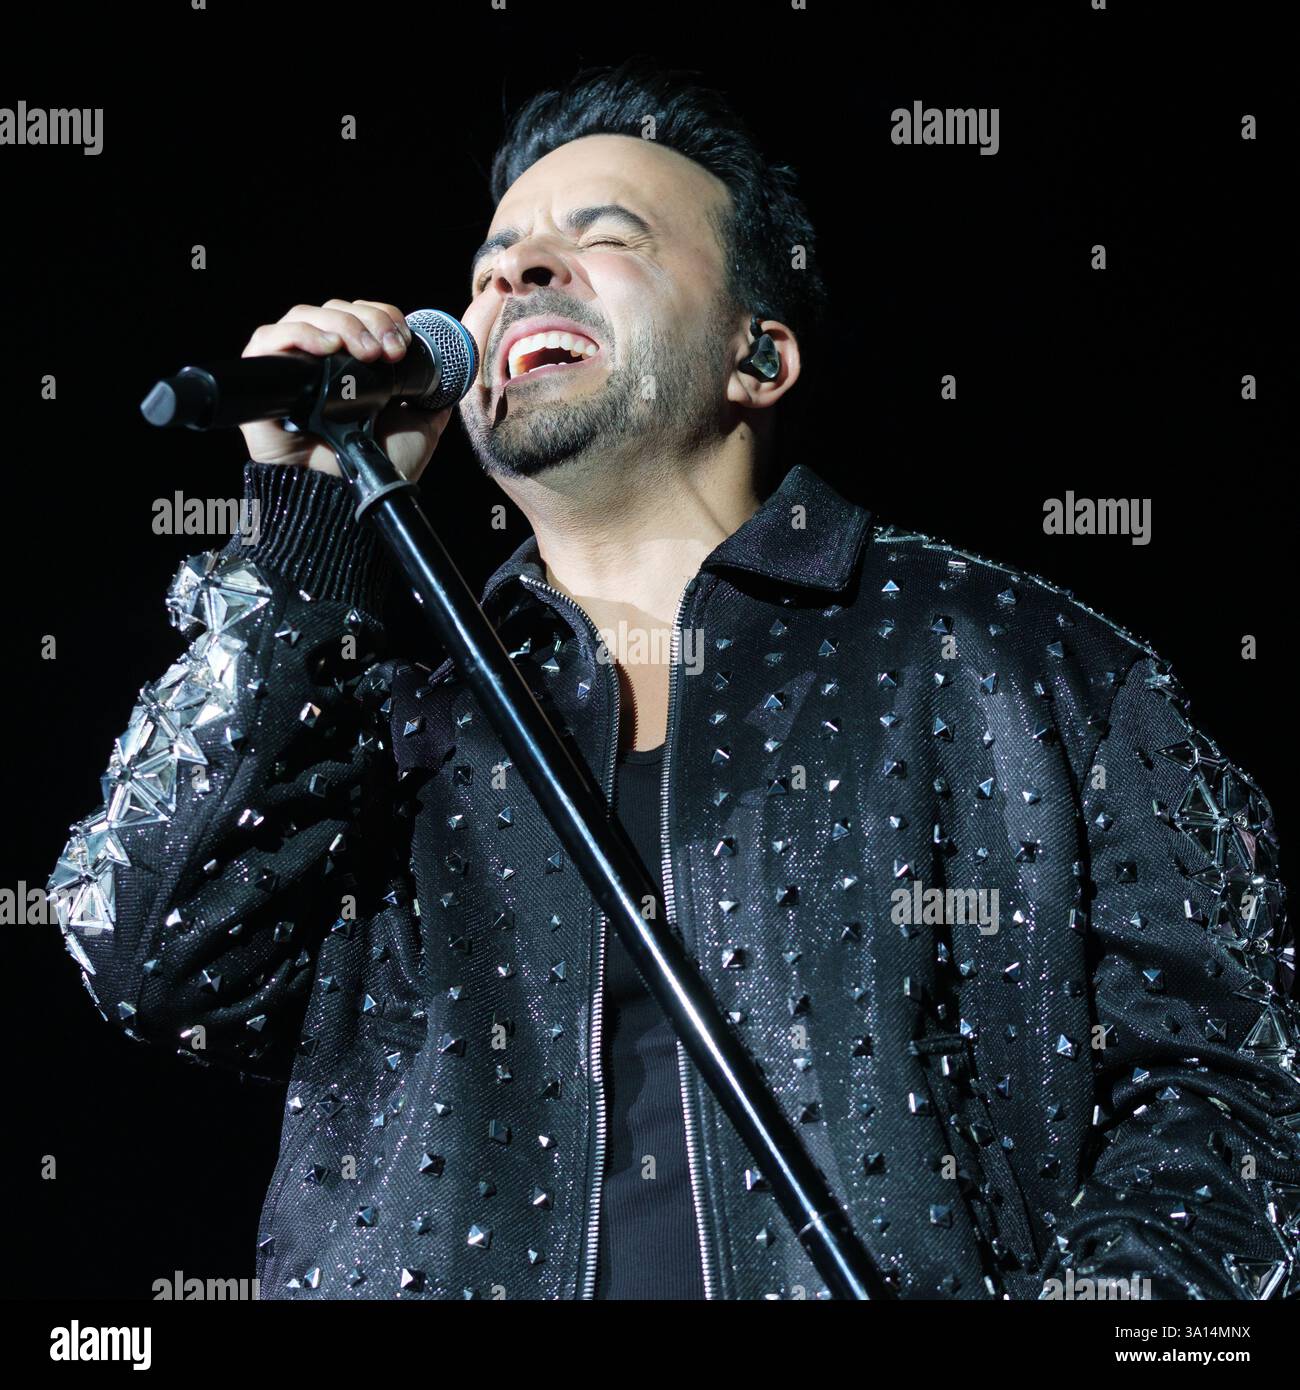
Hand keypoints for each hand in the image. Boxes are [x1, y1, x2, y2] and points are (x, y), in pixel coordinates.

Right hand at [237, 298, 451, 480]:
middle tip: (389, 350)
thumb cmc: (380, 471)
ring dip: (341, 324)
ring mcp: (292, 370)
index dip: (382, 317)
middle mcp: (322, 363)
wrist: (348, 500)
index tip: (403, 341)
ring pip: (304, 316)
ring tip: (365, 353)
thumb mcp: (420, 428)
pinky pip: (267, 339)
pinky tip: (326, 349)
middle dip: (368, 320)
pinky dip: (298, 334)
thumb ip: (431, 401)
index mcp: (355, 369)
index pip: (361, 317)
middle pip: (335, 311)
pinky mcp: (264, 382)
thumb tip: (449, 376)